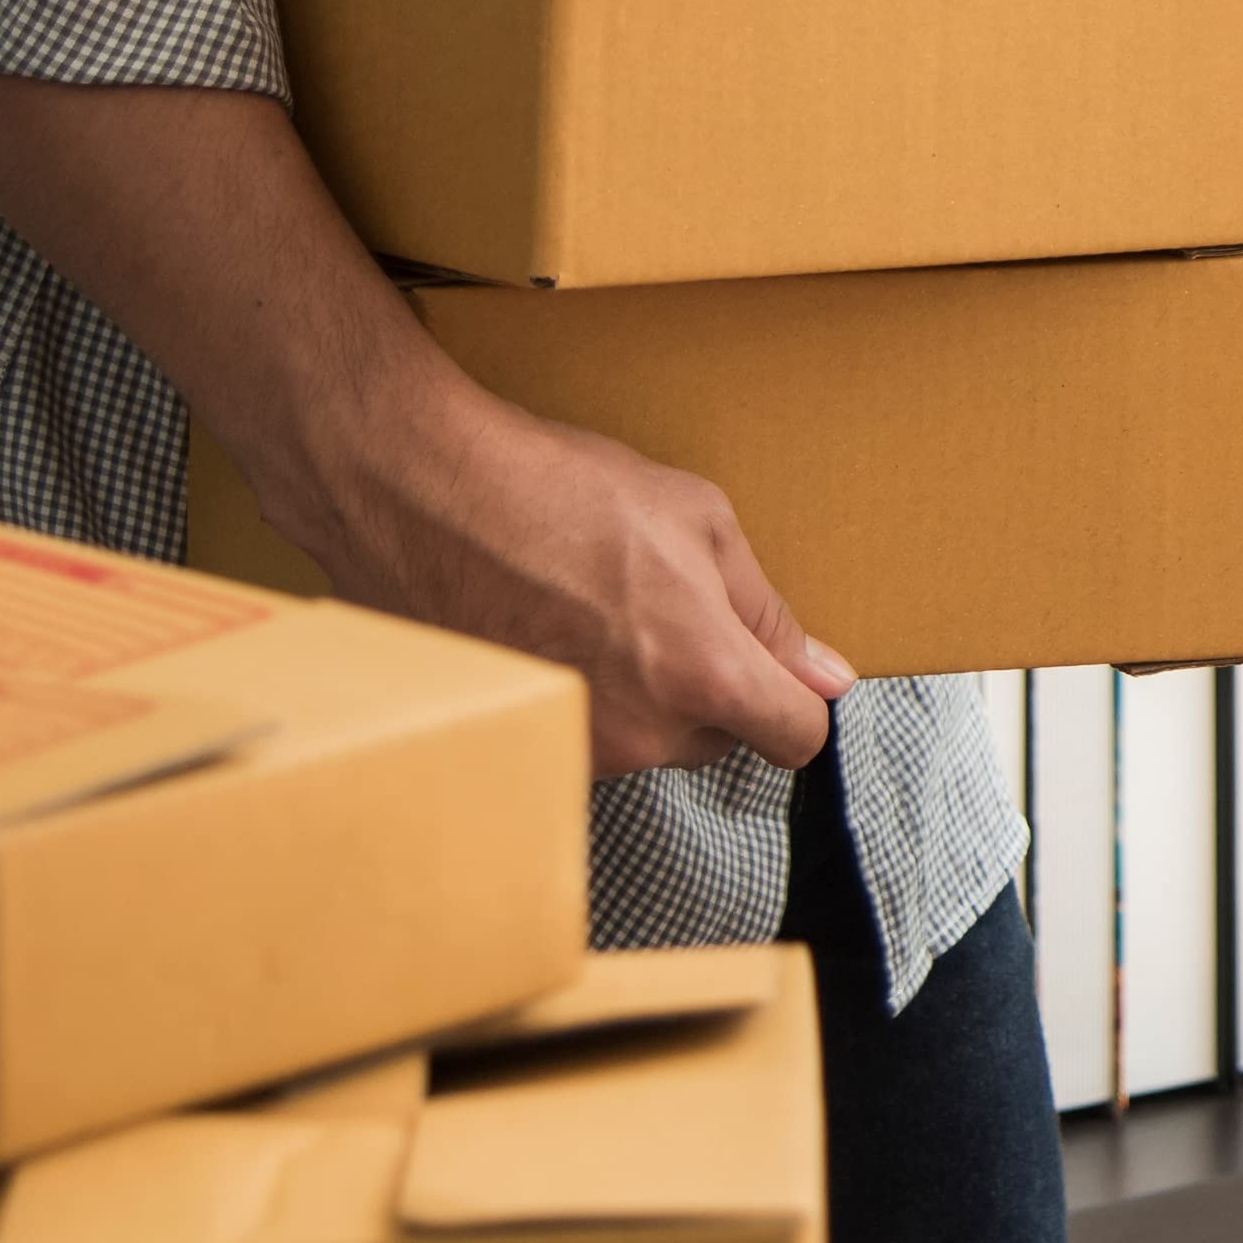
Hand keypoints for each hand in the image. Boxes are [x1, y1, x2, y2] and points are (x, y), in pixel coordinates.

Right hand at [283, 369, 851, 779]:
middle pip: (719, 736)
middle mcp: (641, 735)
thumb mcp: (697, 521)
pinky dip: (581, 697)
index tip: (786, 676)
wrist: (417, 497)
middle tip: (661, 605)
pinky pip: (586, 737)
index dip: (800, 702)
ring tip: (591, 608)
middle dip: (711, 684)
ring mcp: (575, 749)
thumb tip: (825, 675)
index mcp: (703, 676)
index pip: (797, 739)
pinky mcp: (521, 746)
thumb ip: (768, 612)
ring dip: (642, 691)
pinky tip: (548, 632)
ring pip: (649, 738)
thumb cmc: (553, 493)